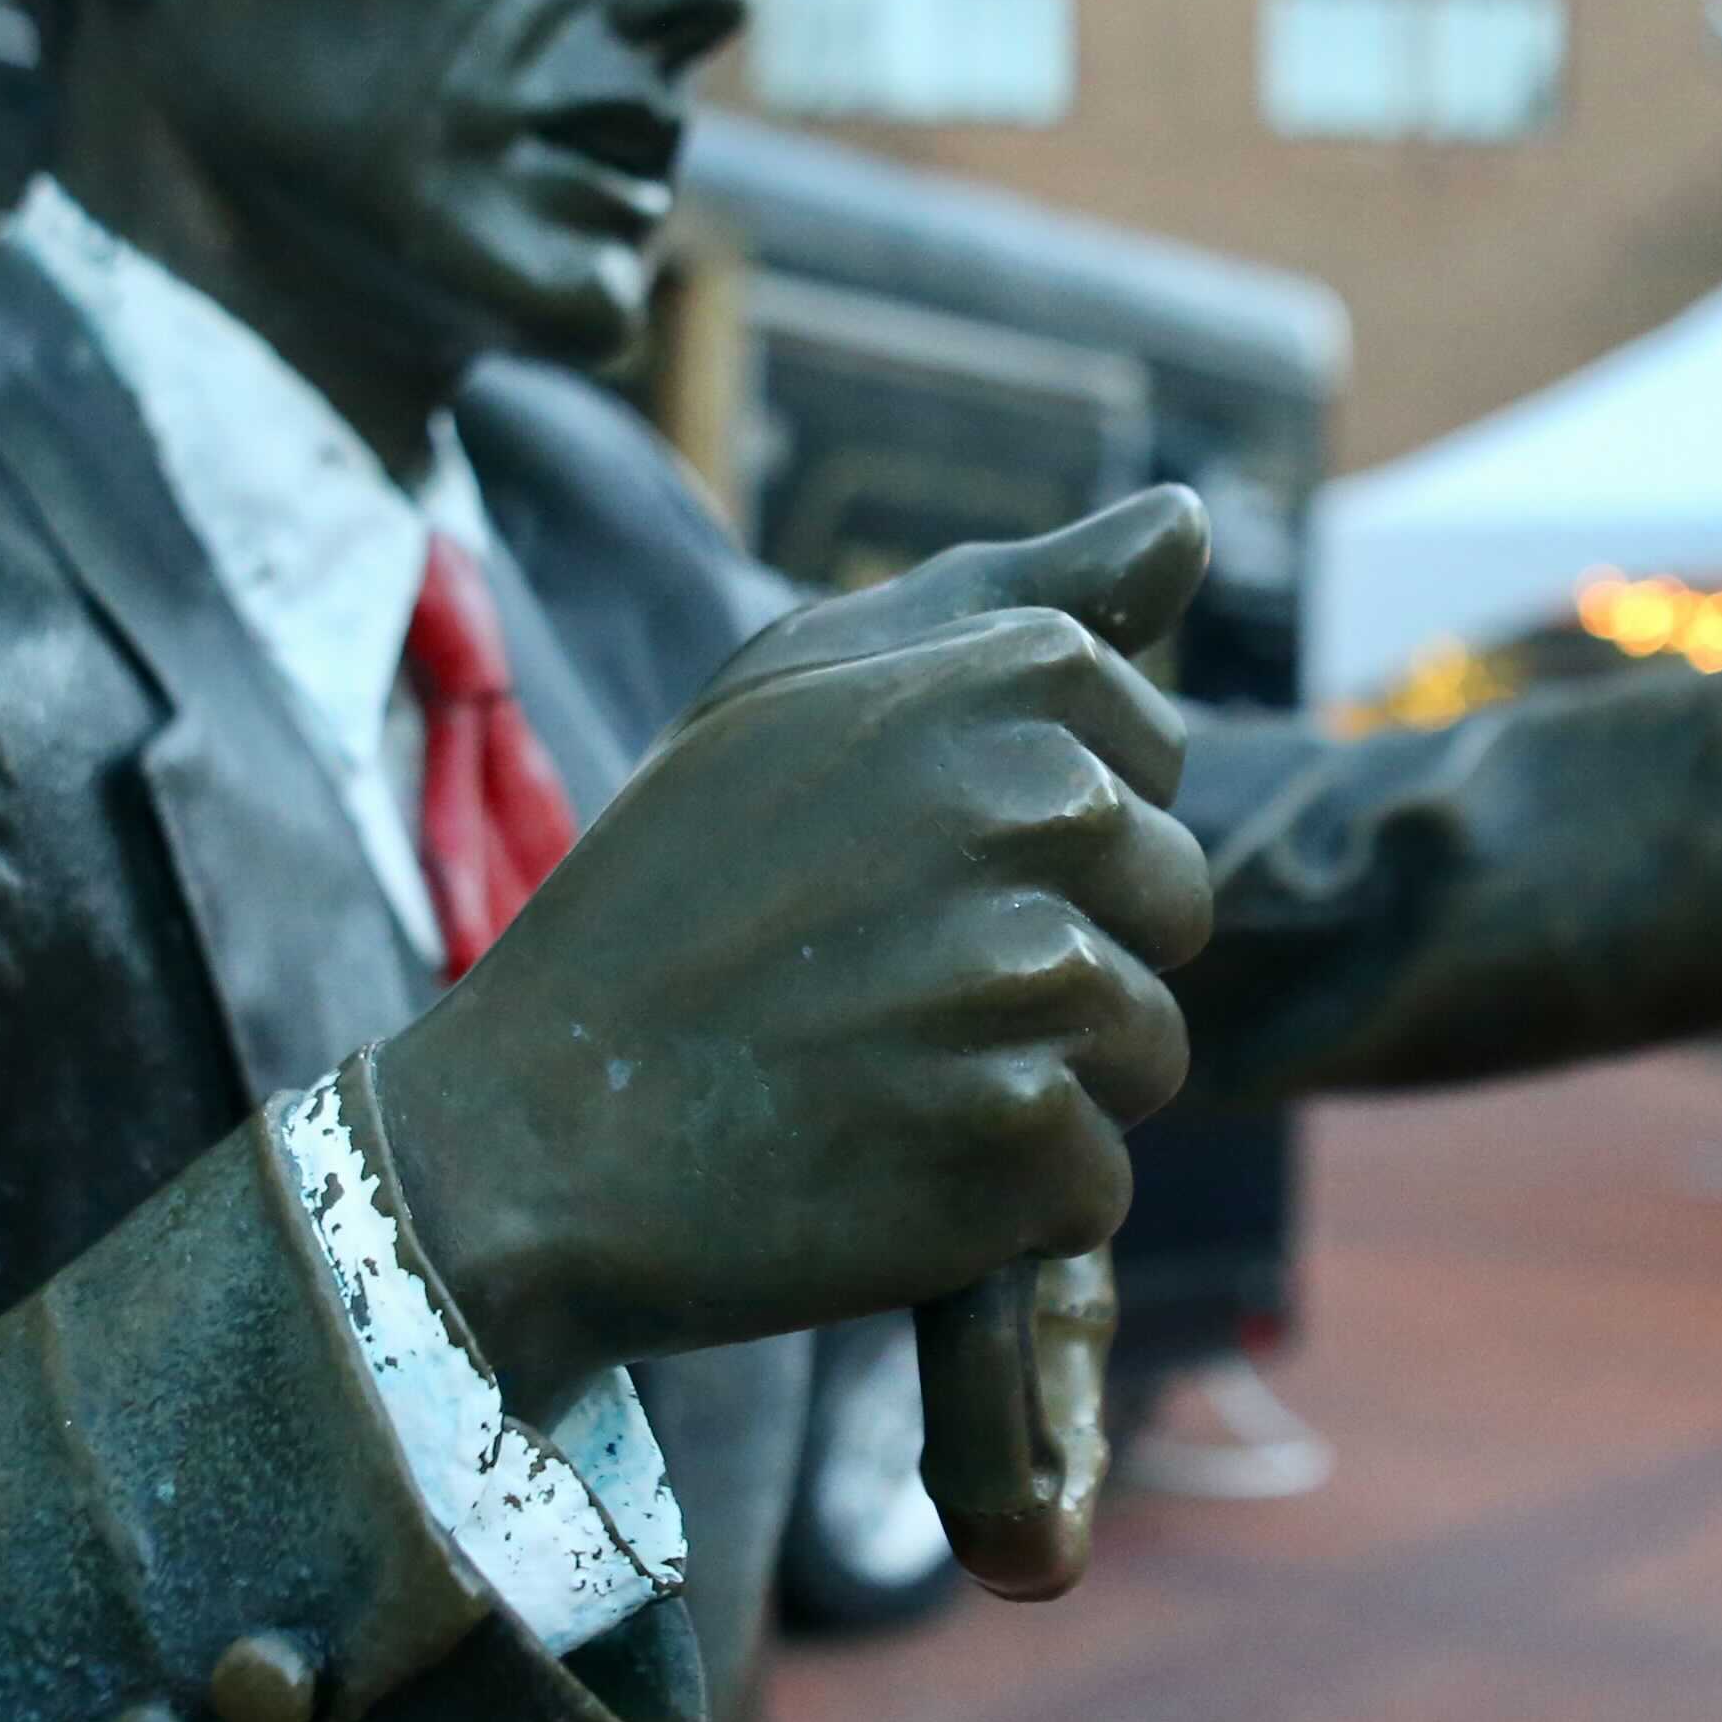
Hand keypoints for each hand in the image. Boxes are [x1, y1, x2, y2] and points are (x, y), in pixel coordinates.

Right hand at [369, 490, 1217, 1404]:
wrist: (532, 1133)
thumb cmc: (674, 896)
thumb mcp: (804, 690)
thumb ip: (1020, 596)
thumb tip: (1190, 517)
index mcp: (1006, 678)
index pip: (1149, 760)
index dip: (1038, 830)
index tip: (907, 861)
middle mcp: (1039, 806)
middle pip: (1170, 904)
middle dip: (1059, 955)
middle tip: (886, 981)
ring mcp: (1031, 975)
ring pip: (1145, 1046)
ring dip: (1036, 1083)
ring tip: (878, 1074)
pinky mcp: (1021, 1136)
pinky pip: (1093, 1184)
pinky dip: (999, 1204)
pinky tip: (875, 1167)